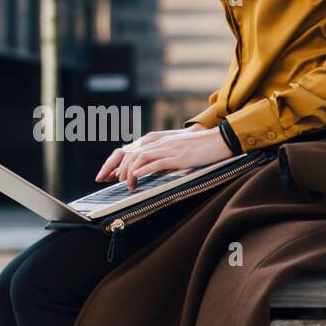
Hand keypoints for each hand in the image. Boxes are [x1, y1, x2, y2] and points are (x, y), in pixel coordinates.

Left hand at [94, 125, 230, 191]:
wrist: (218, 141)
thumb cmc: (198, 148)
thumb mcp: (174, 152)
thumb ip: (159, 160)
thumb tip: (145, 172)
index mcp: (156, 140)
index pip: (129, 150)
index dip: (115, 164)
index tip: (107, 176)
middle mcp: (159, 142)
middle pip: (129, 153)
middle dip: (117, 169)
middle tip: (113, 182)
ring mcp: (167, 149)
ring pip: (139, 158)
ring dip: (129, 172)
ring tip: (127, 185)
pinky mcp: (177, 156)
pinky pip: (155, 163)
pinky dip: (143, 171)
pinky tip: (137, 178)